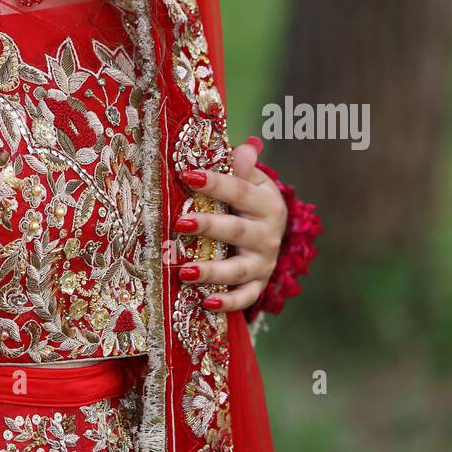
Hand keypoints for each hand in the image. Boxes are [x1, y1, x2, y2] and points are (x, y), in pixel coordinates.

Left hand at [174, 138, 288, 313]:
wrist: (271, 230)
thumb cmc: (250, 201)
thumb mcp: (252, 180)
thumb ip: (244, 167)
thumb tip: (245, 148)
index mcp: (267, 203)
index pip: (240, 191)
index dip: (215, 183)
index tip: (187, 174)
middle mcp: (268, 235)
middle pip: (237, 231)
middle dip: (209, 227)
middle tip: (180, 222)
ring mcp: (264, 262)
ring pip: (238, 269)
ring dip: (212, 271)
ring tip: (184, 271)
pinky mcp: (258, 284)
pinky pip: (245, 297)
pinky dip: (228, 303)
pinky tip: (205, 302)